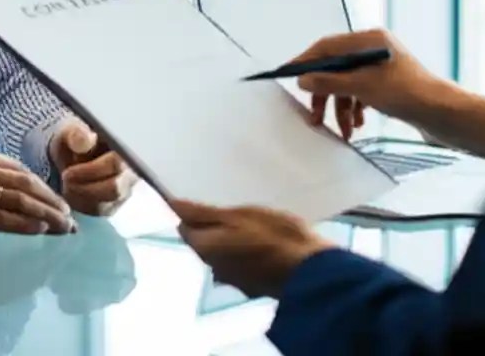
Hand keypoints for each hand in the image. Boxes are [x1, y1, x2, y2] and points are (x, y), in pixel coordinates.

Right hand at [0, 151, 75, 234]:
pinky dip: (23, 223)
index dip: (45, 188)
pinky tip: (38, 230)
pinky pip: (0, 218)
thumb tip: (13, 189)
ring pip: (19, 200)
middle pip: (27, 185)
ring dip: (45, 214)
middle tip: (69, 217)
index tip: (59, 202)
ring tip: (62, 226)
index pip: (22, 172)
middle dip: (52, 201)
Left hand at [50, 117, 138, 216]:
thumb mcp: (75, 132)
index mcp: (125, 149)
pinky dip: (82, 206)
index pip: (116, 165)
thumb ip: (79, 135)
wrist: (77, 151)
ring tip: (65, 186)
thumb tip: (83, 139)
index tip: (67, 173)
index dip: (90, 172)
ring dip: (81, 199)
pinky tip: (70, 194)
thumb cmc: (78, 139)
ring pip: (107, 205)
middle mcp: (131, 172)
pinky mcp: (115, 204)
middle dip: (85, 189)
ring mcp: (125, 190)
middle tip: (64, 181)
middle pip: (115, 189)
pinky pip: (101, 212)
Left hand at [170, 199, 331, 299]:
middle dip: (212, 226)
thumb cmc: (273, 235)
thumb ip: (203, 213)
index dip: (194, 212)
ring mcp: (234, 280)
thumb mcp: (238, 215)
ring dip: (230, 239)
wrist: (311, 270)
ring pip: (223, 253)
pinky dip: (246, 251)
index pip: (186, 227)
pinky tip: (263, 241)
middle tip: (233, 207)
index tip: (209, 198)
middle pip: (204, 242)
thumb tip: (173, 205)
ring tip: (250, 221)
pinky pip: (241, 263)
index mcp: (205, 248)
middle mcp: (213, 268)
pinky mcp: (253, 285)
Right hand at [291, 29, 484, 163]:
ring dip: (341, 108)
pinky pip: (361, 94)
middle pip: (336, 68)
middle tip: (315, 116)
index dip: (306, 62)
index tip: (288, 75)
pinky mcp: (389, 86)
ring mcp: (382, 68)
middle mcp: (375, 50)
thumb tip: (303, 79)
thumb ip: (329, 82)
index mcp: (370, 40)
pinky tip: (357, 125)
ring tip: (344, 130)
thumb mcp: (363, 88)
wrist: (447, 115)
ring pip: (348, 85)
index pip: (327, 46)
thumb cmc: (411, 94)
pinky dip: (355, 110)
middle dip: (325, 94)